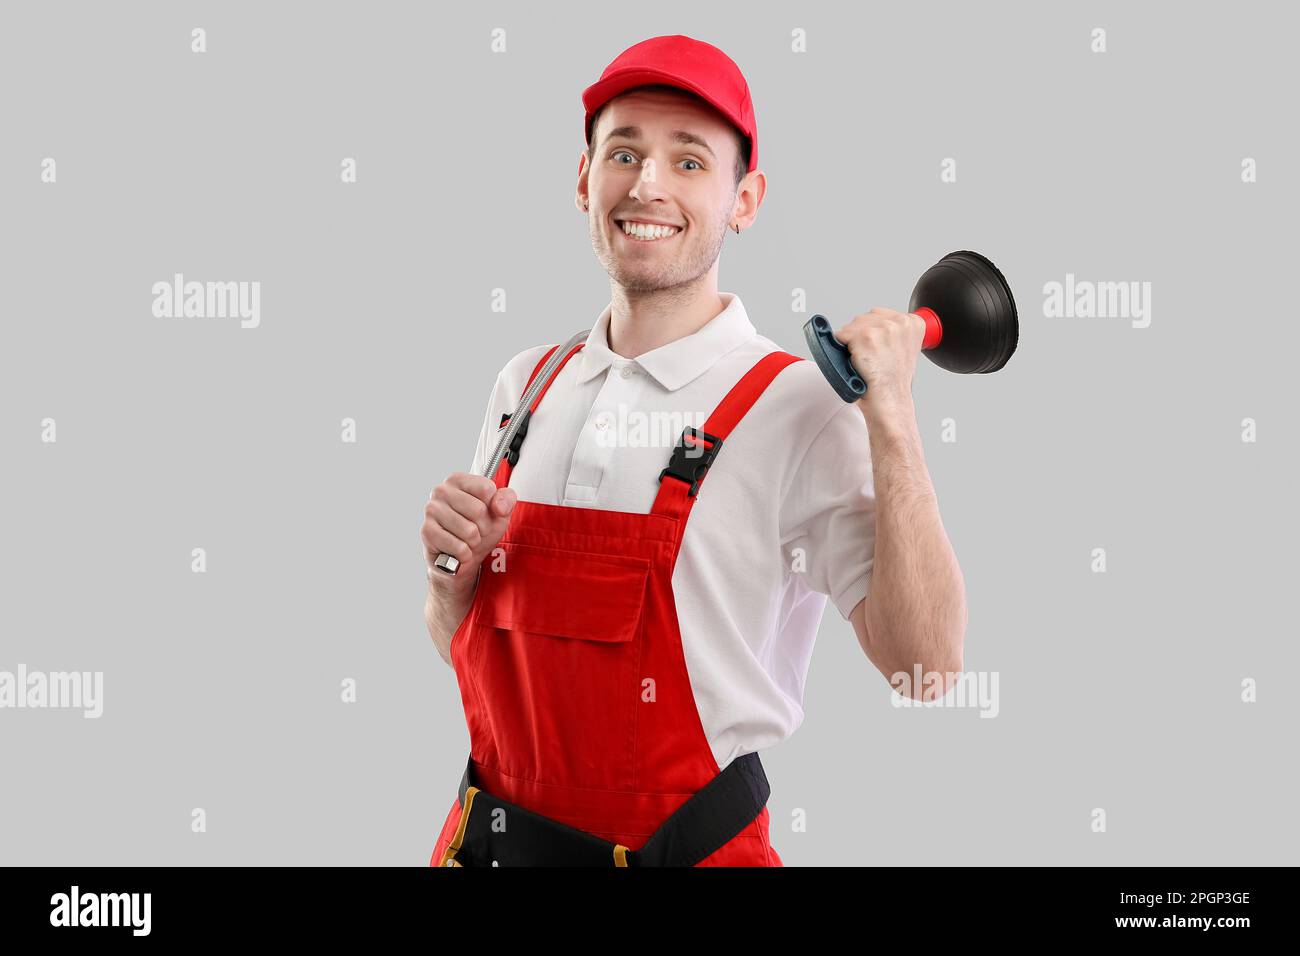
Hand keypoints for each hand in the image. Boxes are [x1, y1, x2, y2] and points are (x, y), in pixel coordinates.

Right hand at [422, 473, 516, 587]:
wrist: (463, 556)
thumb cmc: (479, 528)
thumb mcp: (500, 511)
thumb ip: (507, 500)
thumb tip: (499, 506)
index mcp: (458, 480)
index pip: (487, 489)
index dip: (492, 506)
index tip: (485, 512)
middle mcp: (441, 491)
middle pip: (478, 510)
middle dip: (484, 527)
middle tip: (477, 530)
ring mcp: (432, 511)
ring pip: (469, 531)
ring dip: (474, 542)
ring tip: (466, 539)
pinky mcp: (427, 532)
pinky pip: (459, 547)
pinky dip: (464, 554)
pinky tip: (458, 549)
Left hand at [831, 306, 926, 407]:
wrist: (890, 402)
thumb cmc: (893, 382)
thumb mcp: (903, 350)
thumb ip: (894, 334)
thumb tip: (871, 325)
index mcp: (913, 323)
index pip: (879, 315)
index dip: (871, 331)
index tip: (874, 347)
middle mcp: (900, 322)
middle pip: (863, 319)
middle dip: (858, 337)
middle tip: (867, 358)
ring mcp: (882, 329)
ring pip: (850, 328)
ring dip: (849, 344)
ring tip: (863, 362)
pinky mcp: (865, 337)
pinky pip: (840, 337)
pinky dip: (841, 351)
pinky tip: (855, 363)